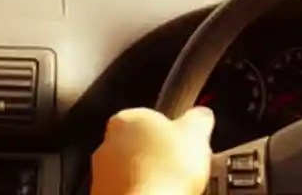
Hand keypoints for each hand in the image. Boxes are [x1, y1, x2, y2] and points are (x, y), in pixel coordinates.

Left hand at [91, 107, 214, 194]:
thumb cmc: (167, 169)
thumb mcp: (196, 133)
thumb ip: (198, 118)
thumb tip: (201, 115)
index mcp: (127, 119)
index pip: (149, 119)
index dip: (170, 133)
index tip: (183, 146)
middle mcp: (107, 143)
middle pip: (138, 145)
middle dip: (156, 157)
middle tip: (179, 170)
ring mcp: (100, 174)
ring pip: (130, 172)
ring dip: (146, 178)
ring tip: (170, 190)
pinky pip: (126, 192)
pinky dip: (139, 194)